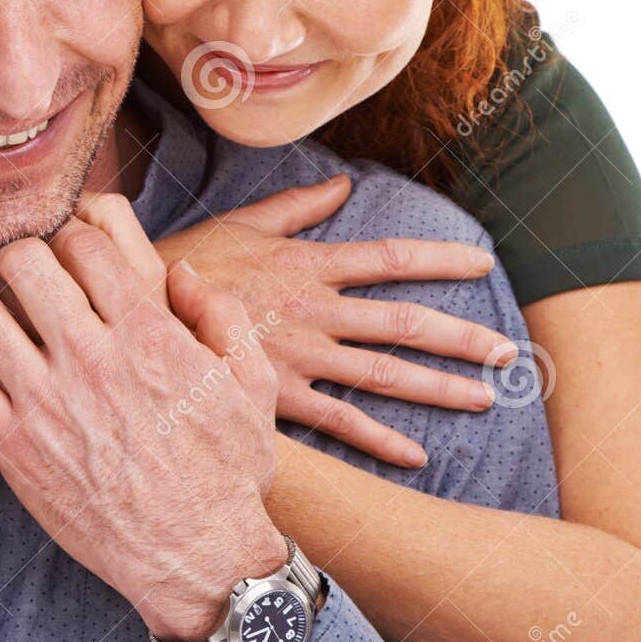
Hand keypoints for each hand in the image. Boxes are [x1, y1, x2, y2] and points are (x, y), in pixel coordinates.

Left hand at [0, 195, 284, 641]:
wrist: (197, 558)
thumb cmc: (228, 470)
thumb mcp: (251, 383)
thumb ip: (220, 316)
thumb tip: (180, 272)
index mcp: (149, 335)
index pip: (87, 246)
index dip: (66, 224)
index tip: (53, 223)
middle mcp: (91, 359)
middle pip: (24, 265)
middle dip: (1, 235)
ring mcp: (47, 403)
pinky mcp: (14, 446)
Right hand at [153, 175, 517, 467]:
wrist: (134, 311)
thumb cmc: (185, 264)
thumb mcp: (242, 223)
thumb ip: (299, 207)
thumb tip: (344, 186)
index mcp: (309, 264)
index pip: (390, 259)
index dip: (441, 261)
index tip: (484, 265)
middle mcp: (315, 311)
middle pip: (404, 323)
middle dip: (461, 337)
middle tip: (506, 353)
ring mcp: (299, 357)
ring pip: (383, 374)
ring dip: (438, 388)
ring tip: (482, 398)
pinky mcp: (277, 395)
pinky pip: (338, 422)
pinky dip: (379, 440)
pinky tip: (415, 455)